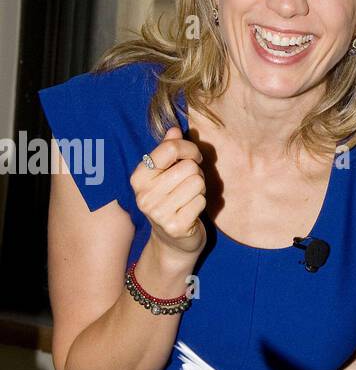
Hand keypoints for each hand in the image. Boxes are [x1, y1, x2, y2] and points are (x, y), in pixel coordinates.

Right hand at [130, 125, 206, 257]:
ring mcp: (158, 212)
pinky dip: (201, 203)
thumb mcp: (166, 173)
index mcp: (139, 176)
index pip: (170, 148)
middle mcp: (144, 194)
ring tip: (190, 197)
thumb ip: (168, 150)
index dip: (189, 149)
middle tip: (190, 183)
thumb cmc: (172, 200)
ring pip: (197, 182)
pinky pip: (201, 201)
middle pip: (188, 166)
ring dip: (200, 189)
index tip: (194, 157)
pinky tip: (191, 210)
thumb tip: (174, 129)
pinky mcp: (175, 226)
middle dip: (196, 172)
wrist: (173, 241)